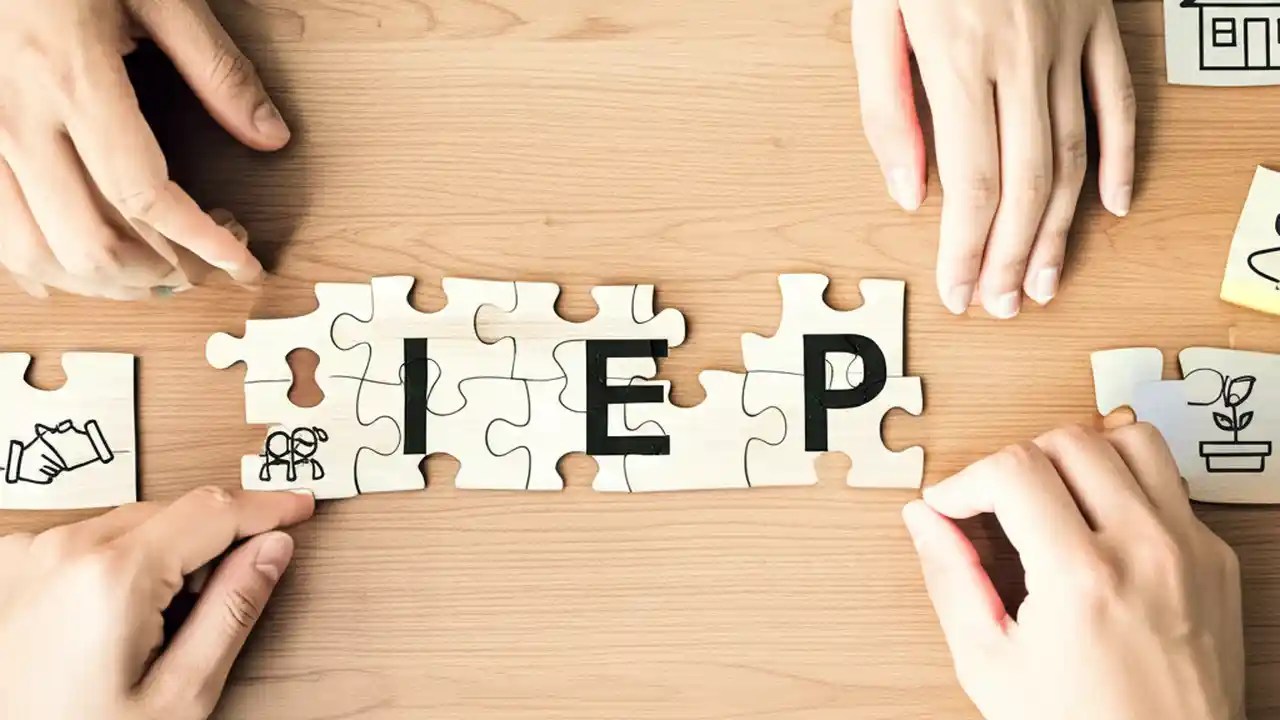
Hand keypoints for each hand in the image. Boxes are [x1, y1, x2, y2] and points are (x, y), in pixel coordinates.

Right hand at [0, 0, 287, 299]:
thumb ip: (216, 69)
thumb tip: (270, 135)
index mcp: (70, 78)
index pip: (145, 196)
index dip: (202, 243)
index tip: (242, 262)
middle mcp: (13, 116)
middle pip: (88, 242)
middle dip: (159, 273)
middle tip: (206, 265)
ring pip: (34, 250)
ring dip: (104, 279)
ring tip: (158, 269)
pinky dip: (43, 261)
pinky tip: (85, 260)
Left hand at [0, 486, 314, 718]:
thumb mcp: (179, 695)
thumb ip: (232, 611)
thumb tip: (272, 550)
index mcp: (114, 577)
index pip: (215, 511)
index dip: (268, 507)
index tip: (298, 506)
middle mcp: (63, 552)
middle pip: (172, 514)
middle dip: (210, 545)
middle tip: (212, 610)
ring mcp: (26, 558)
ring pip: (128, 525)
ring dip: (158, 557)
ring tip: (148, 632)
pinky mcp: (8, 569)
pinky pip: (83, 543)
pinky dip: (112, 565)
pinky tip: (108, 621)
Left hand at [853, 0, 1135, 317]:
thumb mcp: (876, 15)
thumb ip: (886, 105)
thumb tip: (907, 191)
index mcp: (958, 55)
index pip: (972, 181)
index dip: (969, 248)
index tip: (962, 292)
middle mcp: (1022, 52)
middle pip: (1026, 182)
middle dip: (1015, 255)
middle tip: (1006, 305)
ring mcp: (1069, 38)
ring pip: (1074, 153)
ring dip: (1061, 227)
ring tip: (1047, 279)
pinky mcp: (1100, 21)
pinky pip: (1119, 99)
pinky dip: (1119, 155)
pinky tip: (1109, 208)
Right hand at [903, 424, 1243, 719]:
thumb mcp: (990, 664)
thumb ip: (950, 579)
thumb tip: (925, 519)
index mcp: (1083, 579)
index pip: (1014, 469)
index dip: (965, 480)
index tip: (951, 506)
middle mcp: (1146, 551)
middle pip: (1069, 440)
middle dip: (1016, 462)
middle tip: (997, 505)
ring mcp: (1191, 550)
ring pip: (1133, 441)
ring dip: (1080, 457)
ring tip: (1052, 499)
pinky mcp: (1216, 558)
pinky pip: (1170, 485)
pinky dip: (1125, 489)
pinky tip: (1098, 528)